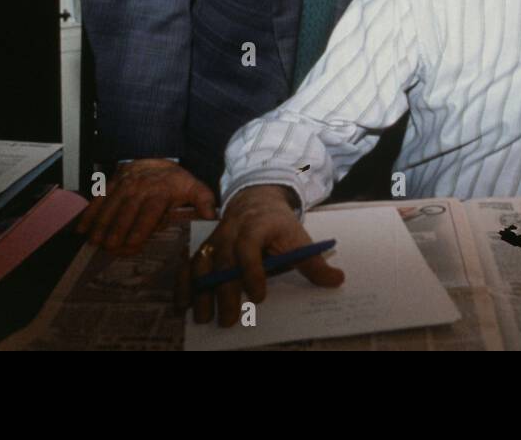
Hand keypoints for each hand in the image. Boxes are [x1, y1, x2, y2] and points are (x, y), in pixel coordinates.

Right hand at [76, 159, 216, 254]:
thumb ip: (204, 201)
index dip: (141, 227)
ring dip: (101, 223)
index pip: (150, 211)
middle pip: (128, 209)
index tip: (132, 242)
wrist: (159, 158)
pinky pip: (99, 197)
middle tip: (109, 245)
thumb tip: (211, 216)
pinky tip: (82, 228)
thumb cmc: (177, 181)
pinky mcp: (113, 182)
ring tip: (94, 240)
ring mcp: (125, 184)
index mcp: (161, 191)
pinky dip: (89, 212)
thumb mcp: (195, 188)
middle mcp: (141, 187)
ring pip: (111, 204)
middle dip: (117, 228)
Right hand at [176, 185, 343, 326]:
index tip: (259, 296)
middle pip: (223, 260)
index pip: (250, 246)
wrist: (256, 200)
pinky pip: (188, 264)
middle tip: (230, 319)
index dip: (252, 271)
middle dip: (225, 291)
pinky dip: (183, 283)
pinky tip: (182, 304)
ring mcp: (214, 239)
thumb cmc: (279, 225)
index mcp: (257, 225)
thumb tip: (337, 280)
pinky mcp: (204, 247)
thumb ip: (314, 263)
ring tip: (203, 318)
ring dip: (200, 291)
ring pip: (202, 263)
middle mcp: (231, 230)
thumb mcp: (299, 238)